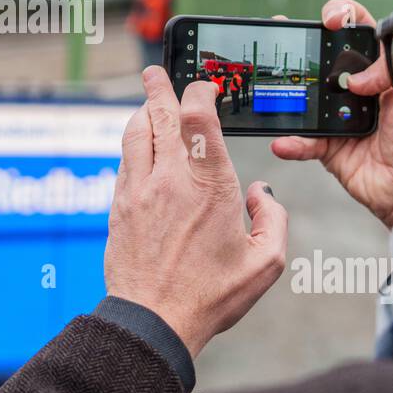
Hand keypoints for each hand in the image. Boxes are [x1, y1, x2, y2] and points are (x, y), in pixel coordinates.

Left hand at [105, 65, 287, 357]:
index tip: (206, 87)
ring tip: (149, 101)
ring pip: (136, 131)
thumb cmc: (212, 296)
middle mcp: (170, 178)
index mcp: (210, 185)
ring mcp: (139, 189)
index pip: (197, 115)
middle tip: (157, 71)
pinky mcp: (119, 205)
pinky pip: (124, 159)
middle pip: (159, 112)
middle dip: (159, 85)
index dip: (200, 90)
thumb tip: (262, 193)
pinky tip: (140, 145)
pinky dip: (133, 142)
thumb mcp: (266, 262)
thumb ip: (273, 219)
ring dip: (143, 110)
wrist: (153, 320)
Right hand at [270, 0, 392, 228]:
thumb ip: (389, 67)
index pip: (360, 28)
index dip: (343, 15)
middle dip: (302, 43)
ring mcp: (340, 116)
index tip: (331, 20)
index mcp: (383, 66)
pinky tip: (284, 140)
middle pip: (325, 56)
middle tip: (285, 32)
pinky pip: (304, 141)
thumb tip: (353, 77)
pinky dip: (293, 142)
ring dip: (286, 90)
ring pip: (307, 96)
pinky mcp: (329, 147)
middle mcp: (359, 87)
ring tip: (269, 80)